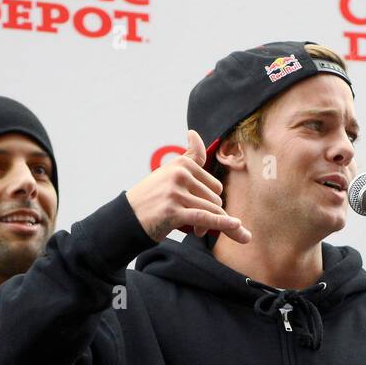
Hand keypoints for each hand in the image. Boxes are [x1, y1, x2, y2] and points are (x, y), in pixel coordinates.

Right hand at [126, 130, 251, 243]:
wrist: (129, 217)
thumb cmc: (153, 196)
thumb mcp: (170, 171)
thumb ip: (189, 155)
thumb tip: (194, 133)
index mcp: (183, 164)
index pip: (214, 186)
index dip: (210, 201)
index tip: (199, 209)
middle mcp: (180, 175)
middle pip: (215, 199)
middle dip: (209, 215)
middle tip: (194, 225)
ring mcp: (176, 193)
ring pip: (211, 210)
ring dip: (207, 226)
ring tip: (195, 231)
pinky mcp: (173, 212)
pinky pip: (205, 218)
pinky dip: (223, 224)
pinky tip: (236, 227)